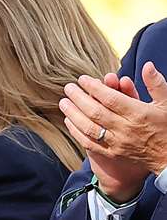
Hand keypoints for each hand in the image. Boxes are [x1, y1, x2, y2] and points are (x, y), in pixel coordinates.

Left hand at [60, 67, 166, 200]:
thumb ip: (156, 84)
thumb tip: (147, 65)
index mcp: (139, 114)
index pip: (111, 99)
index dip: (94, 88)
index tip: (82, 79)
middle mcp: (126, 129)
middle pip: (95, 112)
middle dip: (79, 98)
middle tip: (68, 88)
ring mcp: (117, 143)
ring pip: (89, 128)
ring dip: (73, 114)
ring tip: (63, 102)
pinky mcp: (112, 153)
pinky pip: (89, 143)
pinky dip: (76, 132)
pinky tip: (69, 121)